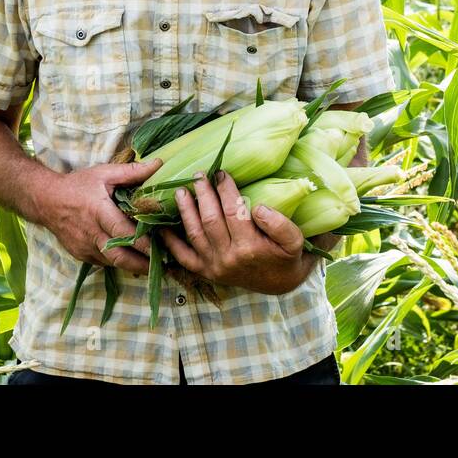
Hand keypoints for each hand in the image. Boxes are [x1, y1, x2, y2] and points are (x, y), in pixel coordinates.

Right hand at [34, 158, 162, 273]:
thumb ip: (132, 172)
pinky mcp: (81, 255)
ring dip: (133, 265)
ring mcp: (84, 247)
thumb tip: (159, 165)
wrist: (46, 200)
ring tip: (155, 264)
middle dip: (142, 264)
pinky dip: (118, 261)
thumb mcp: (104, 173)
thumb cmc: (77, 185)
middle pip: (119, 257)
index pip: (123, 232)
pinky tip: (133, 259)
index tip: (164, 247)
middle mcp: (90, 233)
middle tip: (165, 264)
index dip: (143, 243)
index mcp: (98, 211)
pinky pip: (103, 262)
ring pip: (112, 263)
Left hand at [158, 170, 313, 294]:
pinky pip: (183, 257)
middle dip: (204, 194)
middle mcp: (228, 258)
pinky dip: (171, 243)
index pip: (233, 211)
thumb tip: (258, 207)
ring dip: (186, 211)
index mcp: (250, 248)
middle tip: (199, 175)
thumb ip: (280, 224)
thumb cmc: (286, 256)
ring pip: (194, 234)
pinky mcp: (206, 272)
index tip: (222, 172)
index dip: (226, 189)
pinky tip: (162, 227)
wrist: (280, 285)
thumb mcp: (294, 241)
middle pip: (210, 220)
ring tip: (181, 191)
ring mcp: (214, 266)